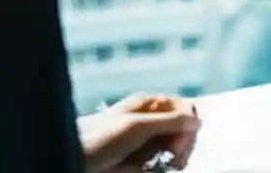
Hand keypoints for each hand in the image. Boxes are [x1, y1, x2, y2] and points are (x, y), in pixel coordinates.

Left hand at [78, 94, 200, 172]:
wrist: (72, 161)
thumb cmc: (100, 139)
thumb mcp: (136, 126)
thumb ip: (169, 121)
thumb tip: (198, 121)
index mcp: (151, 104)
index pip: (186, 109)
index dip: (189, 126)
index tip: (180, 145)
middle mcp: (152, 120)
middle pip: (184, 129)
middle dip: (184, 144)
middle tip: (177, 161)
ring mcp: (147, 141)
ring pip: (176, 147)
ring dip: (177, 158)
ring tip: (171, 167)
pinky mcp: (142, 161)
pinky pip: (164, 162)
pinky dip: (166, 167)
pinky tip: (162, 169)